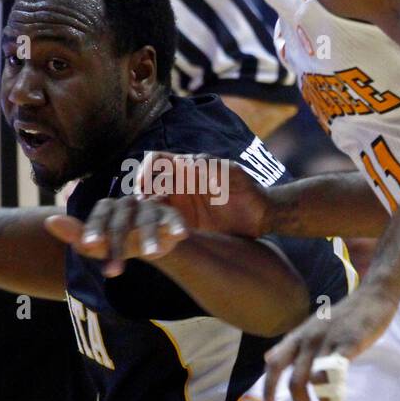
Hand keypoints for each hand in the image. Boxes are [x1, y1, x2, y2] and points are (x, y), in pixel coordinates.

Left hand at [45, 194, 187, 277]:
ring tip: (151, 255)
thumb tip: (49, 221)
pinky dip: (177, 225)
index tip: (88, 246)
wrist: (154, 240)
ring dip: (149, 236)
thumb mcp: (100, 243)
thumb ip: (77, 234)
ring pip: (148, 219)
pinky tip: (180, 235)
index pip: (99, 216)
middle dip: (118, 246)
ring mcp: (150, 207)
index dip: (94, 230)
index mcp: (108, 208)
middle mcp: (128, 203)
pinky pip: (174, 218)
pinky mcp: (170, 215)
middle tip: (113, 272)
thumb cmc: (120, 241)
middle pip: (122, 222)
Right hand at [138, 151, 271, 236]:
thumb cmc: (247, 189)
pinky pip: (164, 225)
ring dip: (145, 215)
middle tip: (140, 213)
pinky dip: (157, 230)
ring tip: (146, 229)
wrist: (260, 215)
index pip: (156, 161)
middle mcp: (179, 185)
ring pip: (152, 207)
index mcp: (187, 168)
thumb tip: (189, 162)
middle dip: (139, 197)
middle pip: (148, 186)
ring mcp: (181, 205)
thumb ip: (212, 166)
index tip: (143, 184)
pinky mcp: (185, 225)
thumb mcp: (232, 174)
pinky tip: (158, 239)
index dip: (145, 169)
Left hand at [262, 286, 399, 400]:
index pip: (274, 364)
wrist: (372, 297)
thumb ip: (291, 345)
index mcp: (297, 337)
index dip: (268, 389)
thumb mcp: (310, 328)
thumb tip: (268, 359)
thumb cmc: (342, 317)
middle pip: (295, 382)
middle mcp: (308, 340)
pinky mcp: (349, 345)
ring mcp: (328, 342)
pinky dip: (335, 395)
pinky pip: (335, 375)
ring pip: (314, 382)